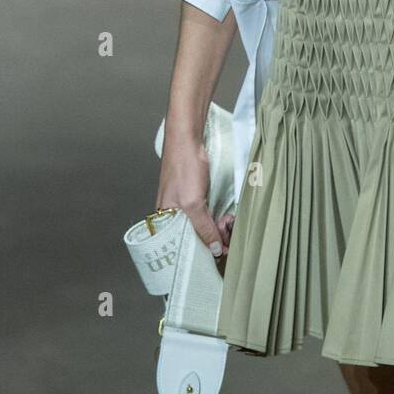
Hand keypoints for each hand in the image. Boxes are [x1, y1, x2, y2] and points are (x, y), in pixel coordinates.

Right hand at [155, 130, 235, 263]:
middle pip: (195, 238)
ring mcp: (185, 207)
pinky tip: (227, 217)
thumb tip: (214, 249)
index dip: (202, 252)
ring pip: (204, 227)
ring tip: (228, 223)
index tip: (220, 254)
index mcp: (164, 222)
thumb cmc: (183, 168)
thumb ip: (203, 227)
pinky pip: (208, 215)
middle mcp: (173, 217)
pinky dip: (218, 218)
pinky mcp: (196, 197)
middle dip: (213, 239)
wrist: (188, 139)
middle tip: (227, 235)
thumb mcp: (193, 203)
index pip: (183, 248)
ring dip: (218, 228)